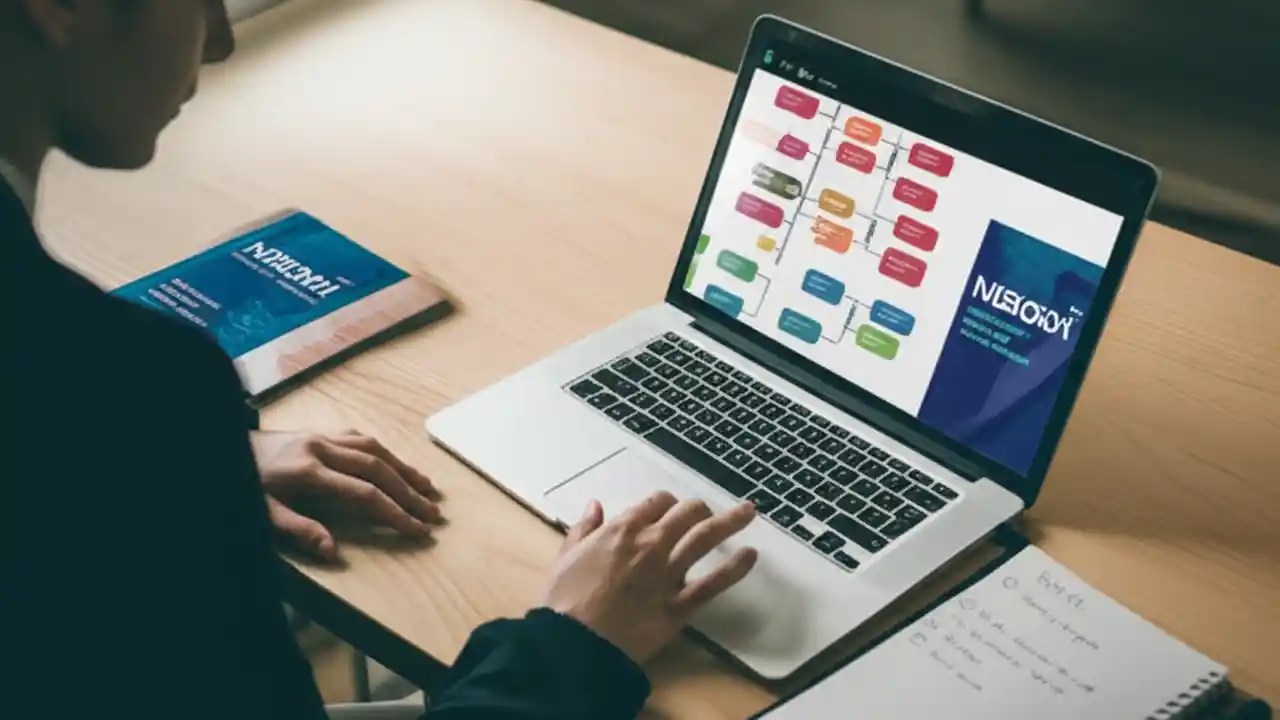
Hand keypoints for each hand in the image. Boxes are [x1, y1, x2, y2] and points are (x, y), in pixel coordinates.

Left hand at [251, 430, 441, 561]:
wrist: (226, 447)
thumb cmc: (245, 485)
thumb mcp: (262, 514)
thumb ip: (298, 530)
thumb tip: (333, 551)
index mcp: (308, 471)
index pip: (364, 494)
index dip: (395, 513)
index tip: (418, 529)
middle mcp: (321, 448)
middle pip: (377, 469)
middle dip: (410, 492)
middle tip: (434, 512)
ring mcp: (322, 436)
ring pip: (374, 448)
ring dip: (404, 468)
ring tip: (428, 487)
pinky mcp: (320, 431)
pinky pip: (360, 438)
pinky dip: (383, 452)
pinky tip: (395, 464)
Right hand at [543, 492, 757, 663]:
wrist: (576, 644)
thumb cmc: (565, 602)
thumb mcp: (565, 556)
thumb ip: (583, 529)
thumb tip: (595, 505)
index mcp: (623, 530)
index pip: (657, 502)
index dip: (667, 502)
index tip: (670, 508)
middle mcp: (652, 545)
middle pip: (687, 513)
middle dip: (699, 509)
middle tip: (706, 512)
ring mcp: (669, 574)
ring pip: (706, 538)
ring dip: (731, 522)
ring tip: (749, 512)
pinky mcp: (680, 606)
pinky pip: (714, 583)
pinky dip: (735, 568)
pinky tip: (750, 556)